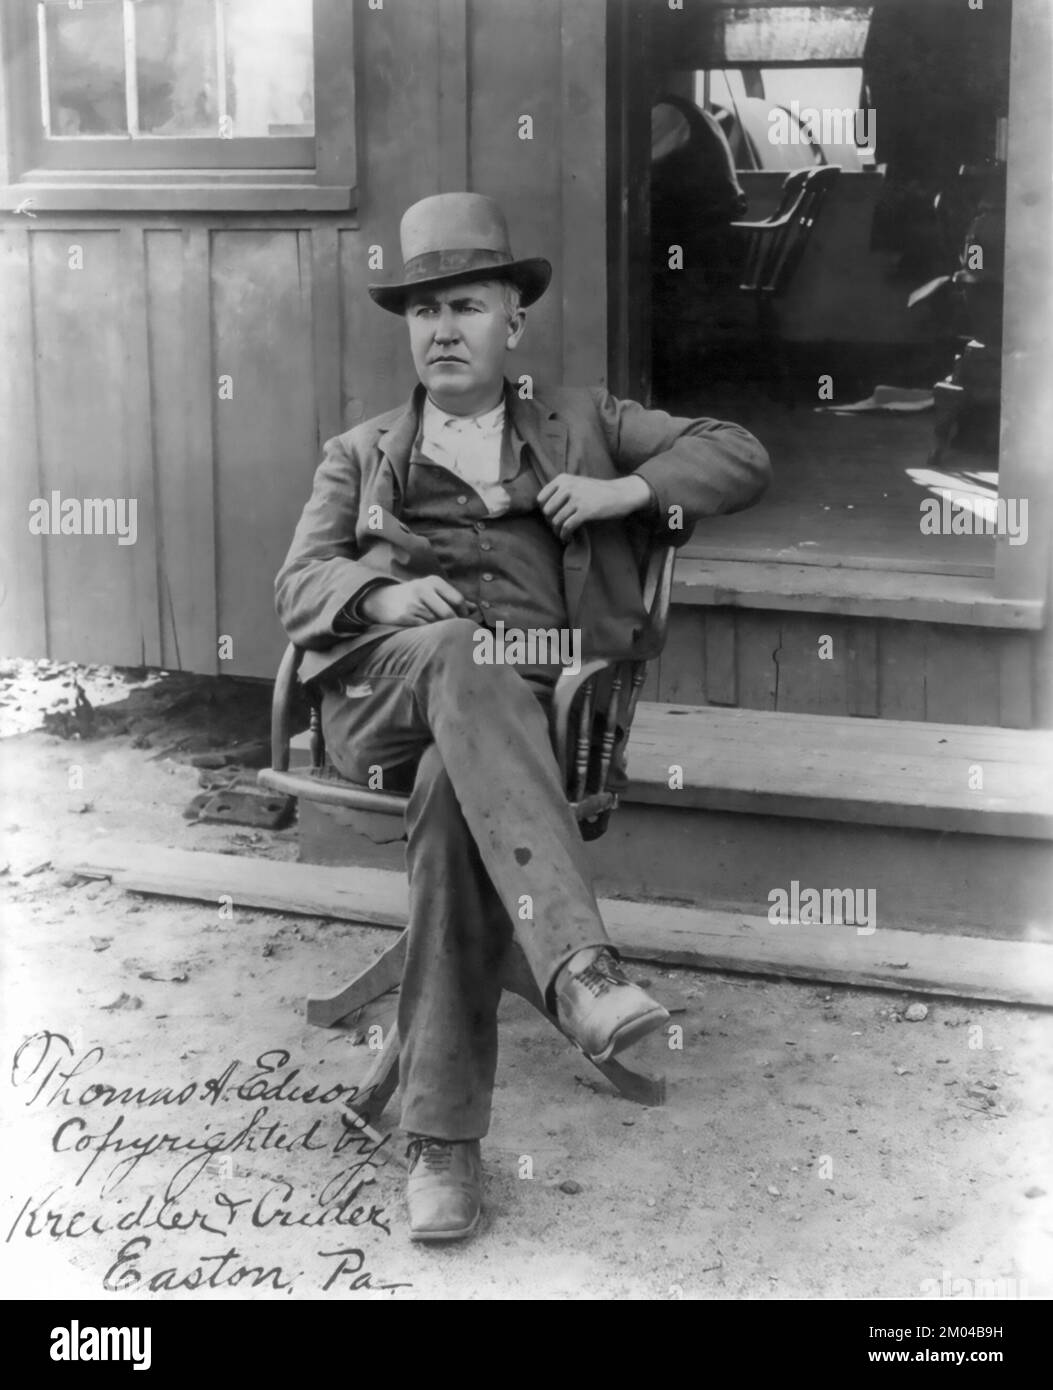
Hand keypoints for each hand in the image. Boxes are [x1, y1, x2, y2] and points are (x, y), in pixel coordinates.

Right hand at [359, 575, 471, 626]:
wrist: (381, 599)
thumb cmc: (413, 595)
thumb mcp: (431, 590)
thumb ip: (453, 598)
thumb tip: (475, 609)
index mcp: (433, 581)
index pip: (457, 599)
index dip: (464, 613)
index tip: (464, 620)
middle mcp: (423, 590)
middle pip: (449, 613)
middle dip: (454, 624)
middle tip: (455, 630)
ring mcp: (414, 603)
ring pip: (437, 622)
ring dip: (440, 629)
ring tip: (437, 629)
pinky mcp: (406, 616)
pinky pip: (425, 629)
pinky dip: (429, 632)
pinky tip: (426, 631)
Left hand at [537, 473, 652, 539]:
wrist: (621, 493)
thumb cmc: (597, 491)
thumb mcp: (577, 483)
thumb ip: (560, 491)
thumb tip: (543, 510)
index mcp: (563, 479)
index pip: (540, 499)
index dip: (545, 511)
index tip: (553, 517)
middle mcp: (568, 486)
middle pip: (546, 511)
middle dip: (551, 523)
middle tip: (559, 527)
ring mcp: (576, 498)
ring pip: (556, 521)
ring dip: (558, 532)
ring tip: (563, 535)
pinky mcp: (585, 511)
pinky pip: (567, 527)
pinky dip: (565, 535)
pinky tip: (568, 538)